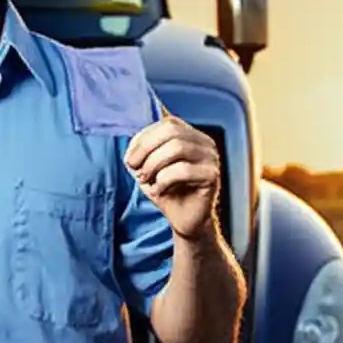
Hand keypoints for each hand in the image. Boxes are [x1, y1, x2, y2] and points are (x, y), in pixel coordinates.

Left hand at [124, 112, 221, 240]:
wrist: (185, 220)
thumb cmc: (168, 191)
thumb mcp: (149, 166)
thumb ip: (143, 149)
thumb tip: (134, 144)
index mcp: (191, 135)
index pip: (167, 123)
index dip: (144, 137)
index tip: (130, 157)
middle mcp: (205, 143)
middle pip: (171, 131)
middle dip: (146, 149)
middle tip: (134, 168)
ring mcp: (211, 158)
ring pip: (177, 148)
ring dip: (153, 164)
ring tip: (145, 180)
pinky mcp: (212, 176)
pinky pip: (182, 170)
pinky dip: (163, 180)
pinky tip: (159, 191)